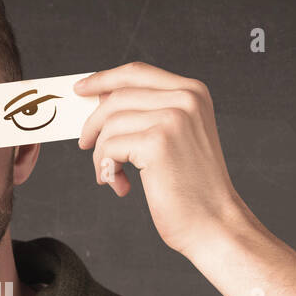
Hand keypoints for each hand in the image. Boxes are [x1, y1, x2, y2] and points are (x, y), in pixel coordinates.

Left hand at [75, 62, 253, 256]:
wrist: (214, 223)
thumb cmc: (192, 188)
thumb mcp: (176, 138)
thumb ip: (148, 114)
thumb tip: (101, 100)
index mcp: (193, 93)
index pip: (137, 72)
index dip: (104, 79)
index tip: (81, 89)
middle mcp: (186, 99)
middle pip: (117, 97)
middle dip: (94, 124)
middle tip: (86, 146)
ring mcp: (173, 118)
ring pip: (110, 124)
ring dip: (101, 154)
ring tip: (112, 176)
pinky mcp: (157, 142)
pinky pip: (109, 147)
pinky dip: (106, 168)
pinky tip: (120, 186)